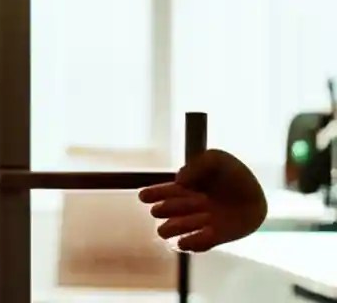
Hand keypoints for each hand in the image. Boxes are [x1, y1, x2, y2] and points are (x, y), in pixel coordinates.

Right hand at [138, 148, 267, 251]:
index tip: (143, 196)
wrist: (259, 193)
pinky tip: (182, 243)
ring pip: (182, 227)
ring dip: (173, 228)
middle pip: (171, 210)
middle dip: (164, 211)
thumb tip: (179, 181)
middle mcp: (191, 206)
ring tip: (165, 229)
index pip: (166, 192)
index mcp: (188, 188)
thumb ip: (197, 165)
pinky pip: (201, 243)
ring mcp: (203, 222)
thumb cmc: (235, 174)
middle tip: (158, 210)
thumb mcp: (216, 159)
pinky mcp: (217, 236)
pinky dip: (192, 243)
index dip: (154, 194)